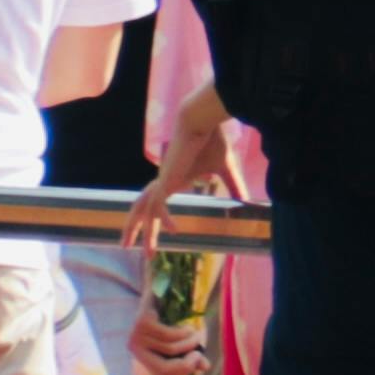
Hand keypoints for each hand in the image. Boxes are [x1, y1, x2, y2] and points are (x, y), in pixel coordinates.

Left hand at [123, 76, 232, 268]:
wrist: (201, 122)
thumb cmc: (212, 141)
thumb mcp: (224, 169)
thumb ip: (233, 186)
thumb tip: (246, 201)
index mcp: (172, 179)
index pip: (155, 201)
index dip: (153, 216)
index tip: (156, 230)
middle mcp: (163, 183)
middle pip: (141, 208)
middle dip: (133, 228)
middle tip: (127, 247)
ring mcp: (163, 183)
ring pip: (144, 211)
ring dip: (140, 232)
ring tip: (140, 251)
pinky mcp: (167, 182)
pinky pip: (160, 207)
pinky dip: (165, 220)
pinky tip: (174, 231)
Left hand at [128, 307, 209, 374]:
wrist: (158, 288)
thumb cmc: (170, 319)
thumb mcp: (182, 342)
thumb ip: (192, 356)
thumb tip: (205, 367)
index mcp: (140, 357)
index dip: (183, 372)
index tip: (198, 359)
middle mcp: (134, 349)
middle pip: (165, 369)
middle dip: (188, 361)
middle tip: (200, 349)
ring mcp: (136, 336)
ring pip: (170, 349)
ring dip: (190, 343)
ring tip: (197, 335)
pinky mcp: (143, 323)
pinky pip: (168, 336)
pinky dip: (184, 333)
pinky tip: (189, 328)